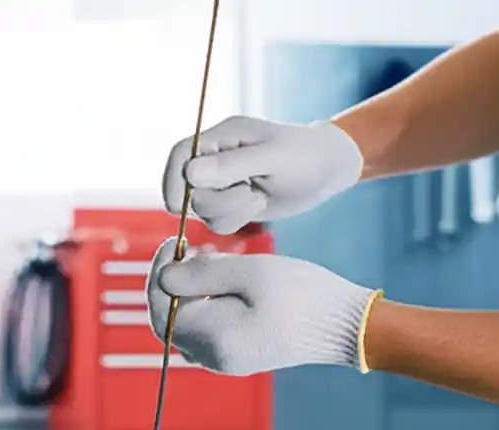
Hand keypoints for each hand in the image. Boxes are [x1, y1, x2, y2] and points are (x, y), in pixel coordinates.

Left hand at [146, 238, 379, 375]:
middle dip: (175, 281)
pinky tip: (227, 278)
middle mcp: (214, 358)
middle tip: (191, 247)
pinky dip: (208, 301)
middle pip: (172, 318)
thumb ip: (200, 274)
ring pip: (190, 322)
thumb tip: (163, 278)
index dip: (158, 275)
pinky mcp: (241, 354)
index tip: (172, 243)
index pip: (161, 310)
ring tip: (212, 256)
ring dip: (192, 289)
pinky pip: (209, 328)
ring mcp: (227, 360)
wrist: (347, 326)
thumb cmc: (303, 295)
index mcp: (213, 340)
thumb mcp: (250, 273)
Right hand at [162, 116, 363, 233]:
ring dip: (229, 212)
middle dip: (216, 201)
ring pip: (201, 210)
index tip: (177, 205)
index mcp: (220, 137)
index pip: (179, 155)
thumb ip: (231, 165)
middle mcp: (214, 159)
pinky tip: (258, 205)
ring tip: (258, 197)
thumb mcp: (272, 158)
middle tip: (250, 194)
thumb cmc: (304, 156)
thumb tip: (190, 173)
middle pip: (187, 189)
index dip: (172, 180)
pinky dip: (235, 221)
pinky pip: (216, 222)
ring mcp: (221, 183)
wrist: (327, 170)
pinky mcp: (230, 203)